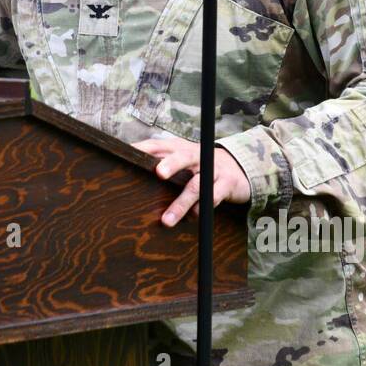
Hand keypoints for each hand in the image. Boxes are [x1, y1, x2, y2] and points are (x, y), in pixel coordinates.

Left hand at [132, 137, 250, 226]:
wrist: (239, 167)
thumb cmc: (200, 166)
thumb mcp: (182, 160)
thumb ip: (161, 162)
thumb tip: (128, 171)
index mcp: (180, 148)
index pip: (158, 145)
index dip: (143, 149)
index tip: (126, 154)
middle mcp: (196, 156)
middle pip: (182, 157)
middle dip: (171, 164)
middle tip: (159, 173)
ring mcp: (212, 170)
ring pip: (196, 185)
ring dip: (181, 203)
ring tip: (166, 221)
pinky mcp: (226, 184)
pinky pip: (213, 198)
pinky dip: (200, 209)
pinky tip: (192, 217)